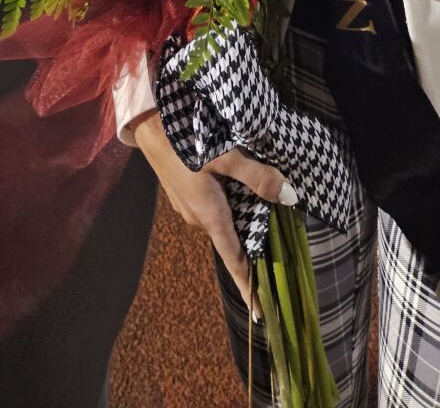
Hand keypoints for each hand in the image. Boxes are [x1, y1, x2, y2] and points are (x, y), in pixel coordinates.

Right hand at [132, 109, 292, 316]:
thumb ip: (258, 177)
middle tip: (275, 235)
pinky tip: (230, 184)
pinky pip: (210, 208)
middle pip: (232, 238)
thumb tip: (289, 197)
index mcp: (211, 217)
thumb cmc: (186, 143)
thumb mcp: (226, 157)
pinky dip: (225, 203)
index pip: (235, 261)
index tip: (261, 314)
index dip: (250, 288)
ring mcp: (188, 208)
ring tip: (256, 202)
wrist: (150, 126)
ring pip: (221, 220)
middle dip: (251, 239)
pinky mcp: (182, 195)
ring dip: (237, 216)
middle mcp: (198, 219)